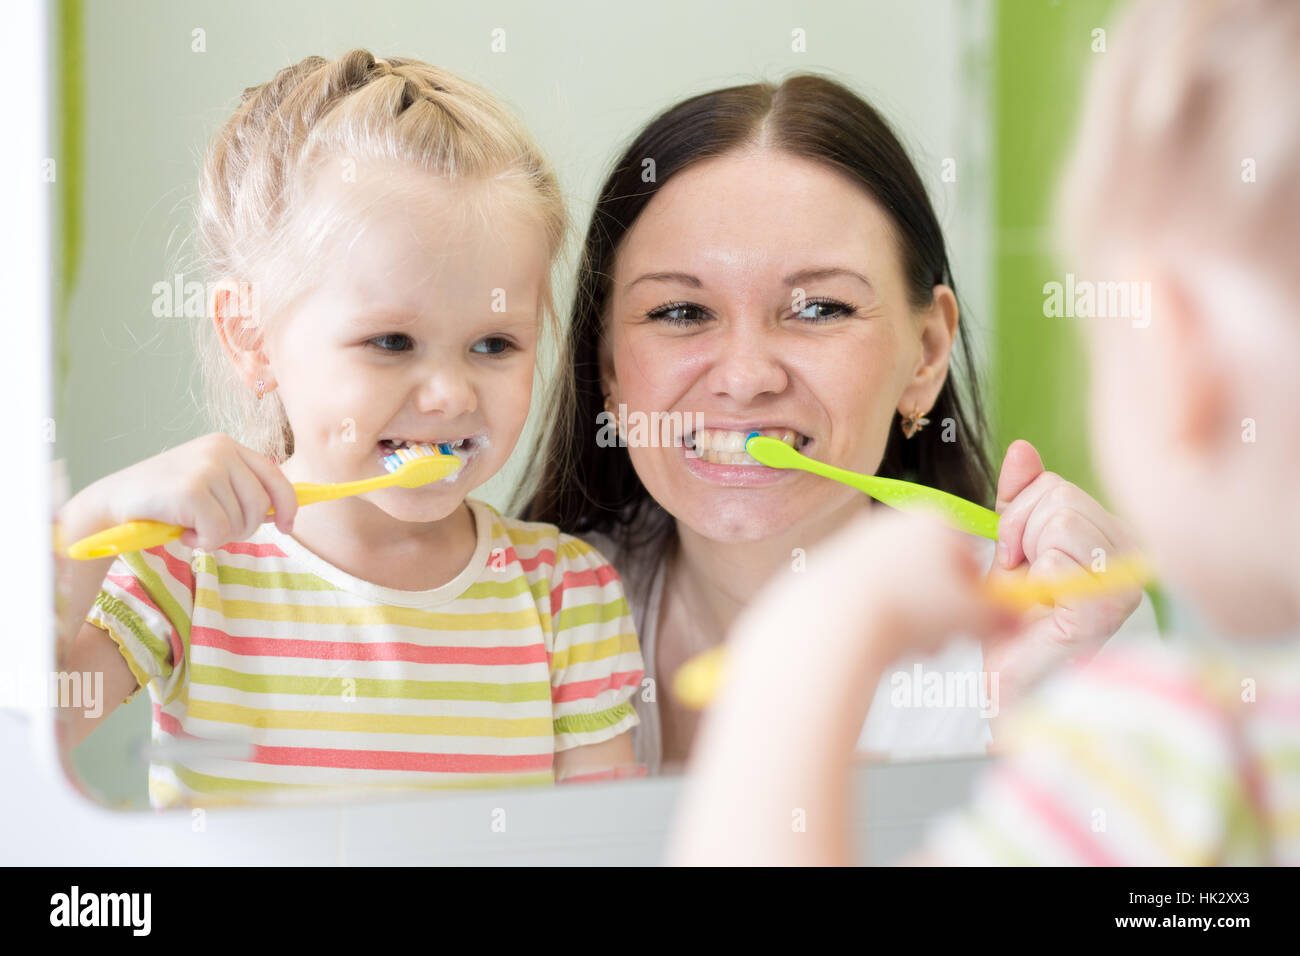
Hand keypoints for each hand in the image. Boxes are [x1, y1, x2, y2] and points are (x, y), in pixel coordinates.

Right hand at [73, 433, 298, 550]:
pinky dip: (205, 542)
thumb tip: (281, 513)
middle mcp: (221, 450)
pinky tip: (184, 532)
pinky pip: (220, 532)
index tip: (288, 527)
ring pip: (242, 521)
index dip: (288, 505)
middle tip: (213, 532)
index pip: (275, 476)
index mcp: (228, 445)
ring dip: (219, 537)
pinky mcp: (192, 490)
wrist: (113, 502)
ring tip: (192, 527)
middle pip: (261, 505)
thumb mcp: (208, 485)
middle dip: (243, 529)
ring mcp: (207, 467)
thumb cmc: (164, 499)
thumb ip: (240, 491)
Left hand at [733, 508, 1017, 671]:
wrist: (835, 618)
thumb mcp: (974, 618)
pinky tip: (875, 640)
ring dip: (911, 622)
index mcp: (934, 519)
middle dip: (940, 612)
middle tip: (937, 638)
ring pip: (903, 592)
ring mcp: (860, 542)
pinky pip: (870, 601)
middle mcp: (895, 523)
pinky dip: (878, 622)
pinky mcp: (833, 568)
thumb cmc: (908, 609)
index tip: (969, 621)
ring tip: (904, 644)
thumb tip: (1017, 622)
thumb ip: (1004, 618)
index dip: (974, 594)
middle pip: (934, 574)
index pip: (969, 556)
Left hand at [984, 440, 1143, 710]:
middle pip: (1057, 495)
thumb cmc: (1015, 620)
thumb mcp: (1013, 546)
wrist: (1008, 684)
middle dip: (1019, 534)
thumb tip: (1021, 448)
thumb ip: (1020, 497)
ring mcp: (1125, 578)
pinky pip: (1058, 550)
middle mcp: (1131, 553)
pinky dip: (1034, 574)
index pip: (1054, 487)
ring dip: (1025, 554)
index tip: (1016, 557)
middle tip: (1021, 578)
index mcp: (1112, 536)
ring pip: (1058, 516)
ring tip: (1031, 592)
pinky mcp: (1108, 601)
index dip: (1019, 518)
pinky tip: (1040, 604)